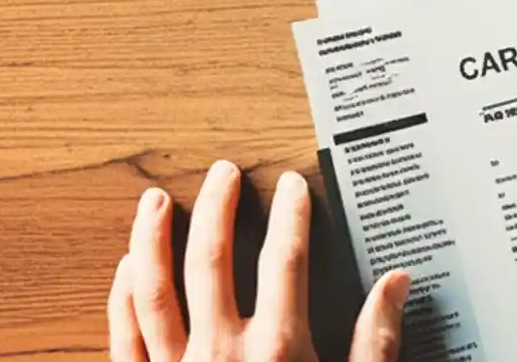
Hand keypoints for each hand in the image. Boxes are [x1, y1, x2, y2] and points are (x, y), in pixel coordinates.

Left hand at [108, 161, 410, 361]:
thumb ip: (376, 341)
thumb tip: (396, 284)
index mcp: (277, 351)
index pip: (286, 259)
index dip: (292, 215)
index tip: (293, 187)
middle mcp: (221, 354)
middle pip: (211, 259)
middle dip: (216, 208)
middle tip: (223, 173)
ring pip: (152, 289)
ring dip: (151, 239)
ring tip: (155, 202)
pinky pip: (122, 337)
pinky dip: (120, 296)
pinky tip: (124, 268)